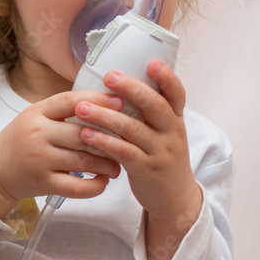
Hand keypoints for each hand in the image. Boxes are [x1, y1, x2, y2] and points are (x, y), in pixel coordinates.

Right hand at [0, 91, 123, 215]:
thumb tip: (104, 104)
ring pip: (85, 161)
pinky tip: (103, 182)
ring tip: (117, 165)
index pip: (70, 101)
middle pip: (83, 133)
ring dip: (107, 164)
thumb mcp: (35, 116)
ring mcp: (40, 160)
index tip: (121, 101)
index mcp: (37, 113)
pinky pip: (77, 187)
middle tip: (126, 142)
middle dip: (109, 138)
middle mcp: (38, 134)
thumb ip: (63, 110)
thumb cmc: (22, 139)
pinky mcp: (44, 183)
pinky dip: (96, 186)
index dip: (97, 100)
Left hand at [73, 61, 201, 225]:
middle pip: (154, 106)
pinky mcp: (146, 169)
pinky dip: (104, 142)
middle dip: (130, 89)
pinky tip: (86, 134)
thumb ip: (148, 112)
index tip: (152, 62)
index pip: (177, 94)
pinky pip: (124, 153)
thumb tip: (119, 84)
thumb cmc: (161, 157)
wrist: (174, 197)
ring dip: (106, 116)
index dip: (167, 77)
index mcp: (175, 119)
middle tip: (108, 76)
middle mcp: (171, 132)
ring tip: (82, 107)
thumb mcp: (163, 132)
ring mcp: (160, 152)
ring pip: (134, 129)